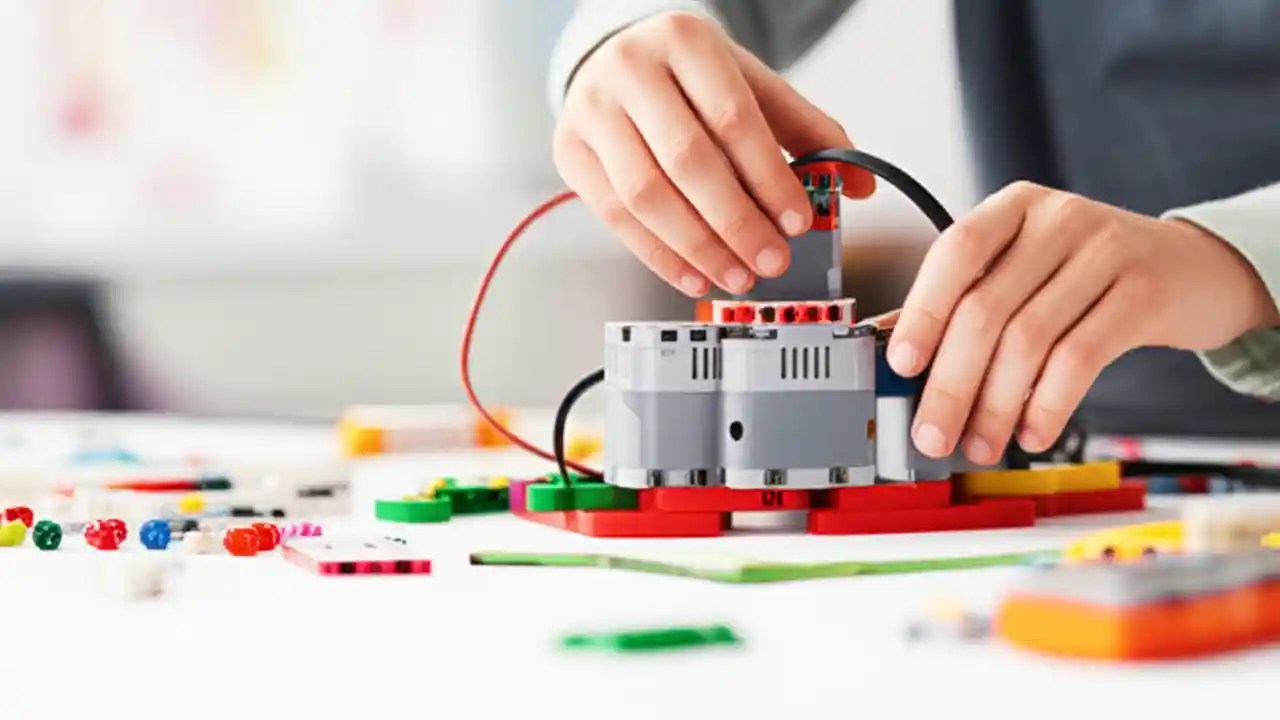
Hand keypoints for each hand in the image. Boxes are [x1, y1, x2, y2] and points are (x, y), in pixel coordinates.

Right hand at [552, 11, 874, 296]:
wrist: (616, 59)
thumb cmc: (688, 78)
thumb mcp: (749, 84)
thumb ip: (805, 130)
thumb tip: (859, 183)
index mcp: (684, 40)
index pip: (733, 119)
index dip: (768, 178)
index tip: (798, 222)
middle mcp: (629, 69)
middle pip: (686, 161)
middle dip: (734, 222)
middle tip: (771, 262)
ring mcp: (591, 111)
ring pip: (645, 194)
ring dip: (697, 247)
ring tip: (737, 276)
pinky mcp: (569, 152)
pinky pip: (613, 216)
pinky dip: (657, 255)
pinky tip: (694, 275)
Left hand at [887, 181, 1279, 462]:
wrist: (1195, 269)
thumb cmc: (1091, 274)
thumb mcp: (1027, 268)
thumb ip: (965, 299)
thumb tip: (892, 348)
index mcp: (1015, 207)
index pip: (955, 252)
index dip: (923, 311)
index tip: (901, 365)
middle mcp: (1058, 219)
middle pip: (986, 307)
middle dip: (951, 383)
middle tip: (932, 433)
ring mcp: (1106, 251)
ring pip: (1029, 339)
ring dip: (995, 405)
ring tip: (980, 444)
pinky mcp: (1144, 293)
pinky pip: (1080, 358)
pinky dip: (1047, 405)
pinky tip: (1032, 433)